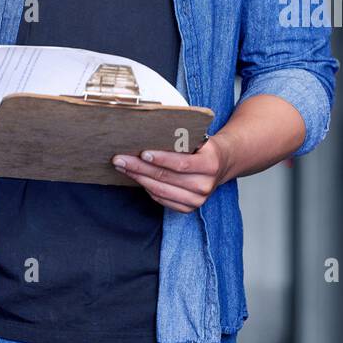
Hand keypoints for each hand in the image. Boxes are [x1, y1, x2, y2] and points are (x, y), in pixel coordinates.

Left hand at [113, 135, 231, 212]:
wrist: (222, 164)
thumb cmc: (205, 148)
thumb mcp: (199, 139)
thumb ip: (181, 139)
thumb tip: (149, 135)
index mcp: (210, 164)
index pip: (181, 164)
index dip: (160, 159)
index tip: (142, 152)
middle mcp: (205, 185)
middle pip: (166, 178)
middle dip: (140, 168)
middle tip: (120, 159)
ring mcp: (197, 200)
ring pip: (160, 190)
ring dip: (138, 178)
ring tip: (123, 168)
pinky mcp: (188, 208)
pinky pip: (161, 199)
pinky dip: (146, 188)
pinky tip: (137, 178)